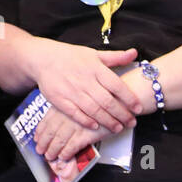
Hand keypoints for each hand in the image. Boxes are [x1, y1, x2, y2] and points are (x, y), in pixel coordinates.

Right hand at [27, 39, 143, 131]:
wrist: (42, 58)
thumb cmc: (71, 57)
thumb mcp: (94, 54)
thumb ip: (115, 57)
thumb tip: (134, 53)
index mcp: (95, 68)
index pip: (116, 85)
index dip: (129, 98)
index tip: (139, 108)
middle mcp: (84, 80)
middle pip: (107, 101)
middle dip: (122, 114)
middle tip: (132, 122)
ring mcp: (71, 91)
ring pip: (94, 110)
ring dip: (108, 121)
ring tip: (118, 128)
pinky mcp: (60, 100)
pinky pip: (76, 114)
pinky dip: (86, 121)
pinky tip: (97, 127)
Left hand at [34, 107, 110, 161]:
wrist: (117, 101)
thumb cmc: (100, 100)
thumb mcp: (79, 100)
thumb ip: (69, 110)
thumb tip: (60, 122)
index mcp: (63, 106)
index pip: (46, 120)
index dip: (40, 131)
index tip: (36, 138)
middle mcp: (66, 115)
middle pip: (50, 132)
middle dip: (44, 143)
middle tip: (41, 151)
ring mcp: (75, 124)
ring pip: (59, 140)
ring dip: (53, 150)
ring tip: (50, 157)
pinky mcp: (86, 133)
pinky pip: (72, 145)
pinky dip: (67, 152)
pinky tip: (64, 157)